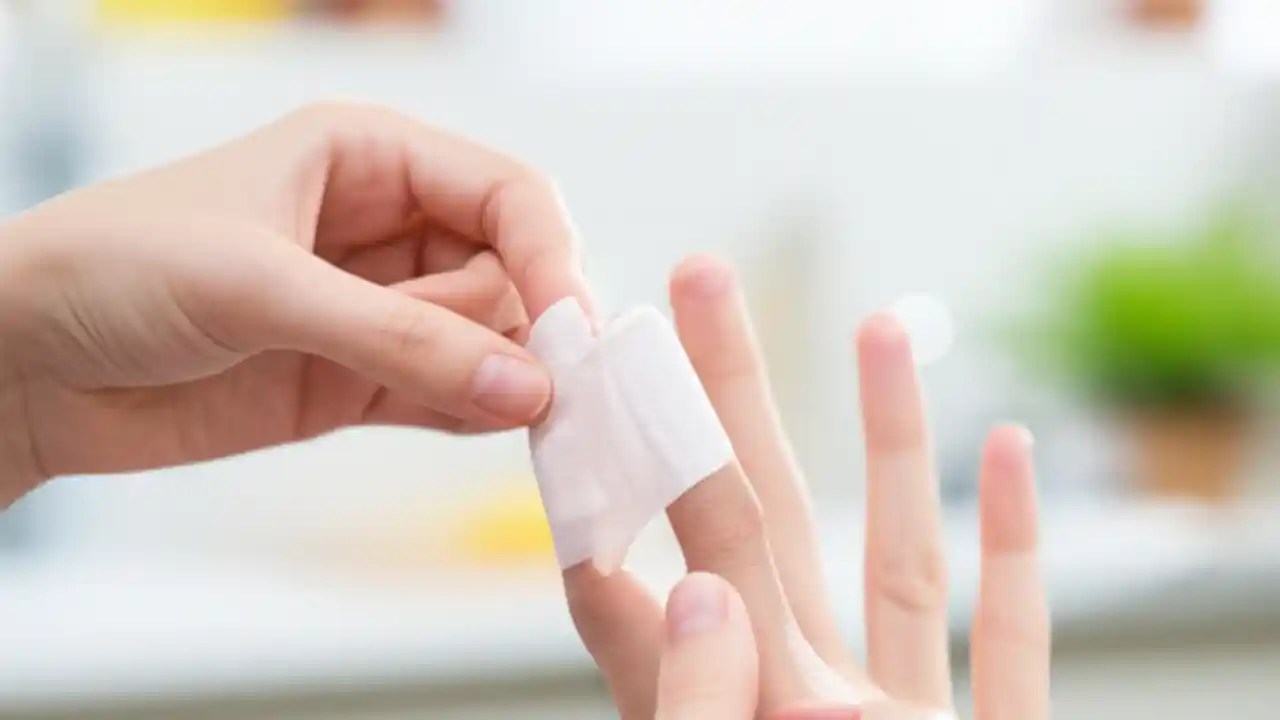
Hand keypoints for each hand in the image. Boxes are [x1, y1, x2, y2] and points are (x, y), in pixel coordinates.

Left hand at [0, 103, 591, 504]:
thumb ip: (398, 337)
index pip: (505, 195)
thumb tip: (525, 386)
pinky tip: (498, 432)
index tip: (570, 332)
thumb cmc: (113, 270)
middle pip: (508, 272)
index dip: (550, 257)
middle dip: (534, 329)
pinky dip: (476, 417)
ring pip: (486, 340)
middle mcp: (384, 228)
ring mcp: (373, 309)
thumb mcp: (260, 285)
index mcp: (368, 157)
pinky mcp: (352, 381)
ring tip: (540, 425)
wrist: (21, 364)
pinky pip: (444, 395)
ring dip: (512, 381)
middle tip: (558, 393)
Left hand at [567, 256, 1048, 717]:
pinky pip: (1008, 640)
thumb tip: (694, 597)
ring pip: (898, 559)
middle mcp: (806, 701)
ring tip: (877, 324)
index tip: (591, 373)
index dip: (616, 475)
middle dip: (729, 398)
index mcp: (727, 713)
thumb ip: (706, 701)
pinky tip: (1010, 447)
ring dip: (891, 440)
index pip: (647, 577)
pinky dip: (1015, 547)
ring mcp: (899, 718)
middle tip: (698, 277)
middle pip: (761, 524)